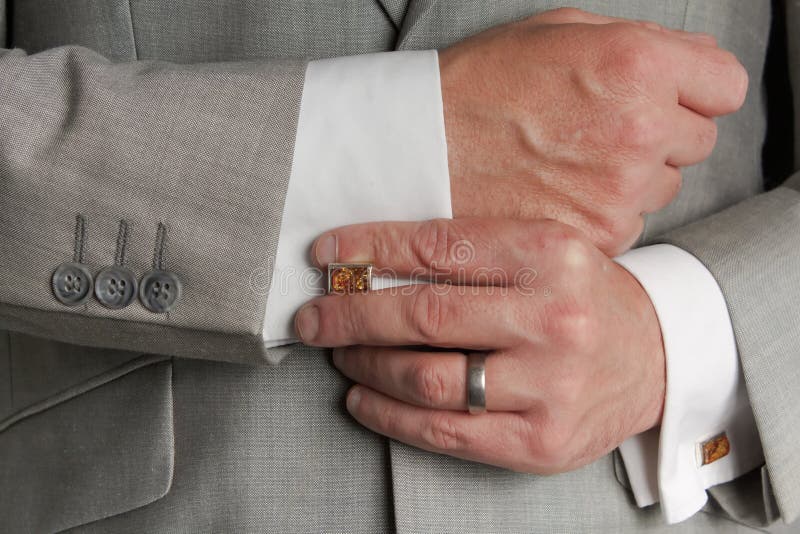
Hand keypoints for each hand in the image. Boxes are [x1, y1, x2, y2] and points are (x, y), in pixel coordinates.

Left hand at [295, 218, 665, 472]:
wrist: (654, 356)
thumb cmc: (582, 298)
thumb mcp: (542, 252)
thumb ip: (470, 254)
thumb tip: (371, 263)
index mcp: (551, 255)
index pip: (439, 249)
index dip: (371, 250)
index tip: (328, 254)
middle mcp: (554, 320)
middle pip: (425, 316)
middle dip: (351, 315)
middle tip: (312, 316)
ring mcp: (550, 386)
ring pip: (426, 378)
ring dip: (365, 365)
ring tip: (339, 353)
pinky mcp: (541, 442)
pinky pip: (444, 432)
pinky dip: (388, 415)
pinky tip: (362, 397)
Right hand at [441, 8, 748, 254]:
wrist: (416, 152)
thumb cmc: (477, 88)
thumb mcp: (556, 31)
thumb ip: (641, 41)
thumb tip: (694, 60)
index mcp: (636, 64)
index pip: (724, 85)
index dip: (693, 89)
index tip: (667, 96)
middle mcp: (638, 129)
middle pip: (695, 141)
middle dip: (659, 135)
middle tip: (597, 131)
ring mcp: (618, 191)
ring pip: (661, 188)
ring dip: (629, 179)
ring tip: (565, 164)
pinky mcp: (595, 237)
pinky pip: (627, 224)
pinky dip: (600, 214)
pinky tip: (556, 194)